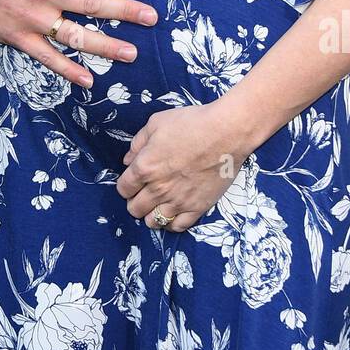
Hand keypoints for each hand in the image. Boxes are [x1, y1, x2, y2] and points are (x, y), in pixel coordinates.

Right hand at [0, 0, 157, 86]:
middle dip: (126, 12)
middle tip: (152, 18)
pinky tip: (88, 80)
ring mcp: (33, 18)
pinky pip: (48, 58)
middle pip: (94, 4)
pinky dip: (69, 70)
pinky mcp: (19, 37)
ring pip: (77, 35)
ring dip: (106, 46)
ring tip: (131, 54)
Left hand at [117, 103, 248, 230]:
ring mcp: (178, 201)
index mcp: (144, 167)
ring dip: (150, 214)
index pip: (123, 188)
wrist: (226, 133)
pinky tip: (173, 212)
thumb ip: (137, 143)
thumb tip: (128, 160)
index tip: (133, 181)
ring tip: (157, 204)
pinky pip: (177, 227)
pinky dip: (171, 223)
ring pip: (153, 222)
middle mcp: (158, 189)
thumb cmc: (190, 123)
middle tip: (144, 193)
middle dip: (135, 201)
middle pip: (134, 209)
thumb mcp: (156, 123)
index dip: (126, 185)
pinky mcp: (197, 208)